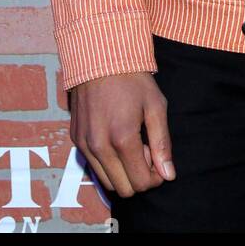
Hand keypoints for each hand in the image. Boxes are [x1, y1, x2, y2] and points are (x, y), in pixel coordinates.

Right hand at [69, 71, 174, 197]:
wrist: (99, 57)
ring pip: (106, 182)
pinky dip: (107, 162)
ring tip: (131, 144)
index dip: (155, 177)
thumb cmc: (132, 79)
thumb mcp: (155, 106)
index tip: (158, 158)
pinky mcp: (76, 139)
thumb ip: (162, 143)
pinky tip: (115, 138)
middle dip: (139, 176)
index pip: (141, 183)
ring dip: (122, 172)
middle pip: (123, 189)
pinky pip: (93, 166)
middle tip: (145, 150)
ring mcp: (84, 144)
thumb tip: (168, 175)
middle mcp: (99, 146)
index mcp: (122, 138)